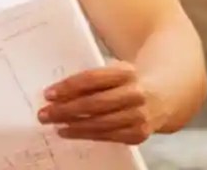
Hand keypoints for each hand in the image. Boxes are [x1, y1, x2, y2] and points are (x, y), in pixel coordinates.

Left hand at [38, 60, 160, 144]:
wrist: (162, 97)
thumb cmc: (127, 82)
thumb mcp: (114, 71)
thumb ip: (91, 78)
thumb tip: (57, 91)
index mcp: (127, 72)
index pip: (92, 79)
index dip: (69, 87)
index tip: (48, 94)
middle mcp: (135, 94)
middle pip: (94, 104)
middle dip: (65, 110)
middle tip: (44, 114)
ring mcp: (139, 116)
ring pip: (100, 123)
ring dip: (73, 125)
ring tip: (54, 125)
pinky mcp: (139, 134)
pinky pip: (108, 136)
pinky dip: (86, 135)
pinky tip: (70, 132)